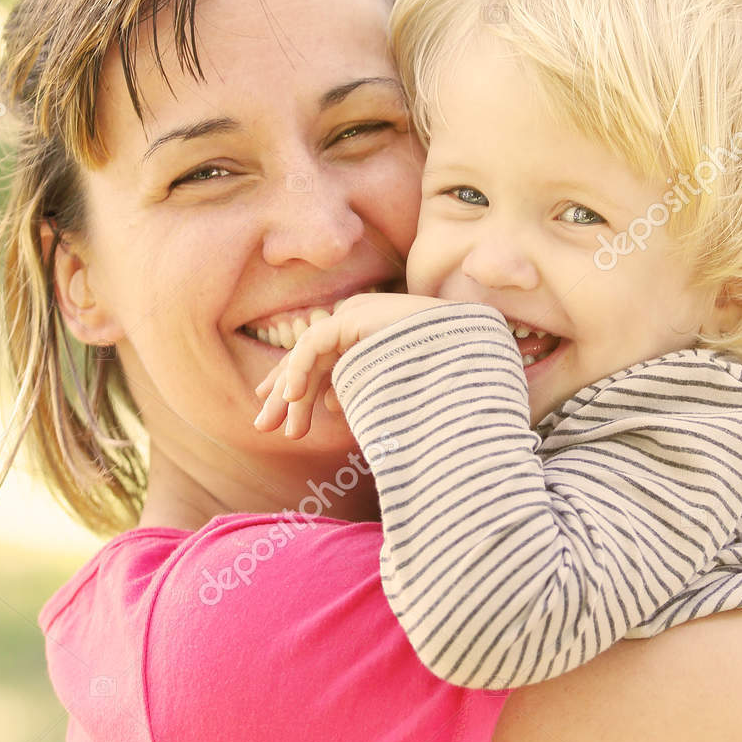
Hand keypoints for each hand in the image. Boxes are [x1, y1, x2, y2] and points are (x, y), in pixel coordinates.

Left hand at [253, 292, 456, 438]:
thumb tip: (329, 404)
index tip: (284, 418)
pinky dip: (301, 369)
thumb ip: (360, 393)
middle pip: (312, 359)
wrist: (474, 361)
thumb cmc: (446, 380)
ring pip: (309, 354)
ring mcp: (359, 316)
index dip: (299, 389)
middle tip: (266, 426)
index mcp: (371, 338)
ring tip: (282, 426)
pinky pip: (316, 343)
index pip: (324, 362)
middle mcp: (362, 323)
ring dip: (292, 391)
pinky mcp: (356, 315)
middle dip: (287, 394)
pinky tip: (296, 397)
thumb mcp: (392, 392)